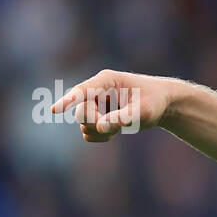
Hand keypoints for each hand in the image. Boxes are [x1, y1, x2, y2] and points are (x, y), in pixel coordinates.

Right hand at [52, 70, 177, 142]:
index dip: (67, 101)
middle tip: (113, 129)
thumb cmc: (154, 101)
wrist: (162, 104)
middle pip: (81, 112)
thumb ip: (122, 118)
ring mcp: (96, 104)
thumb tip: (100, 127)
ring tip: (121, 127)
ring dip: (99, 131)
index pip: (81, 91)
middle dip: (94, 123)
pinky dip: (99, 136)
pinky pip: (88, 131)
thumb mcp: (143, 111)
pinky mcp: (99, 116)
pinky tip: (115, 132)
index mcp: (106, 81)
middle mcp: (97, 91)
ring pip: (83, 123)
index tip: (54, 111)